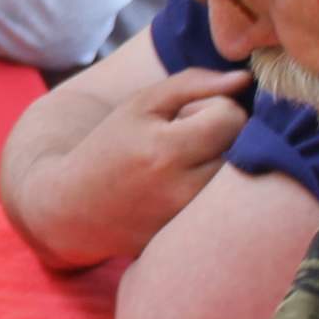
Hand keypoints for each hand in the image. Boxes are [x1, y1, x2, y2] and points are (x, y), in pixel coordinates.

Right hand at [33, 65, 252, 255]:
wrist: (73, 209)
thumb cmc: (109, 148)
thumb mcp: (139, 105)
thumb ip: (192, 83)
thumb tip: (244, 80)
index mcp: (165, 149)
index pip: (231, 116)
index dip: (213, 107)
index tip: (188, 116)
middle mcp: (182, 190)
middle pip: (245, 148)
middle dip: (225, 136)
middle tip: (191, 141)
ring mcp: (189, 220)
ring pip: (244, 179)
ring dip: (225, 164)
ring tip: (192, 165)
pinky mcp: (191, 238)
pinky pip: (231, 208)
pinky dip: (218, 194)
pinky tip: (189, 190)